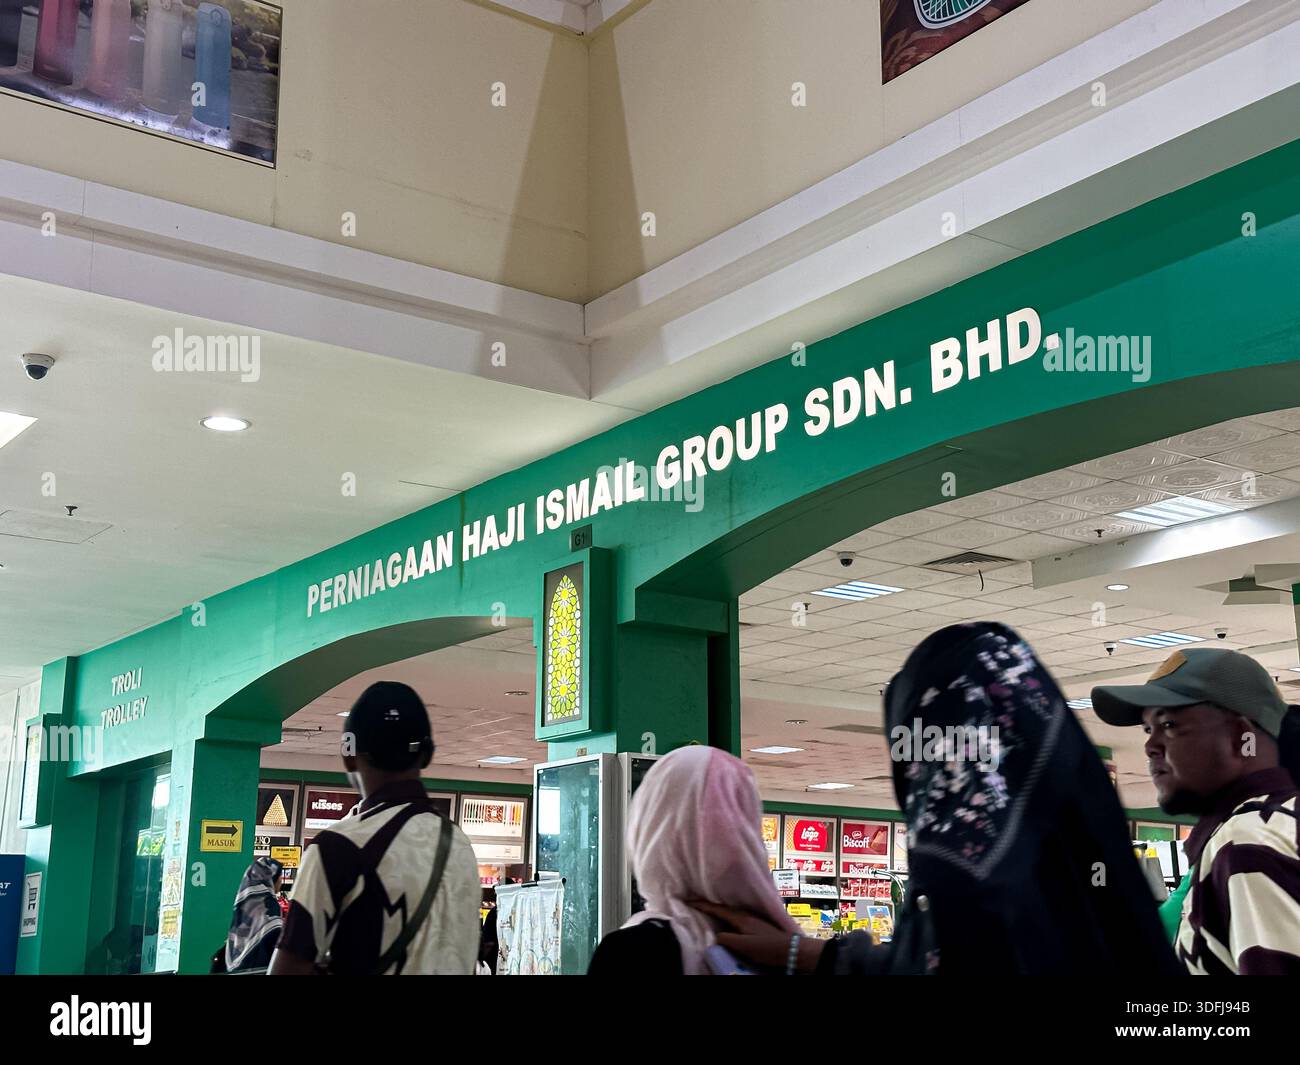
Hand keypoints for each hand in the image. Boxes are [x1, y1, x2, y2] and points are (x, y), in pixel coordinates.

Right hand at [692, 901, 824, 972]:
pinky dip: (725, 915)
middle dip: (707, 904)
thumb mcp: (744, 946)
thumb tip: (715, 935)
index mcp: (740, 917)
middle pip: (722, 906)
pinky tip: (725, 920)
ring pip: (729, 910)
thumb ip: (727, 939)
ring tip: (705, 910)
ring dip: (716, 909)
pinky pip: (735, 916)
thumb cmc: (768, 947)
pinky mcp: (756, 924)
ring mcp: (752, 917)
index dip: (701, 904)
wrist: (791, 950)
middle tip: (693, 903)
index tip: (687, 899)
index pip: (716, 908)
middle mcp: (745, 914)